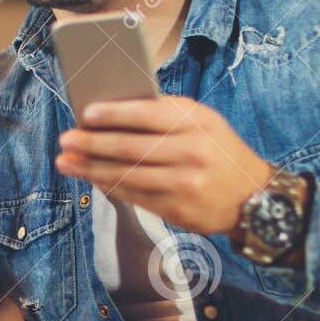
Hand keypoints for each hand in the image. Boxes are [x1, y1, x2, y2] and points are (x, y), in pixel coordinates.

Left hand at [56, 95, 272, 233]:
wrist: (253, 196)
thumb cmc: (217, 150)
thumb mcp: (202, 122)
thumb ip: (164, 115)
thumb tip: (111, 112)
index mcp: (197, 122)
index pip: (148, 114)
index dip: (114, 114)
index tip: (86, 113)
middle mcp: (192, 152)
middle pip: (131, 147)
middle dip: (92, 144)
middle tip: (66, 140)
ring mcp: (185, 183)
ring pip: (127, 175)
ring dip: (90, 169)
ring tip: (66, 162)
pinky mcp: (177, 209)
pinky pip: (134, 195)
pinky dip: (108, 185)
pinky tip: (91, 177)